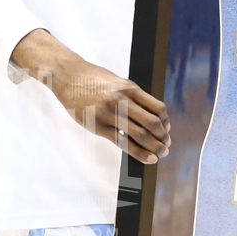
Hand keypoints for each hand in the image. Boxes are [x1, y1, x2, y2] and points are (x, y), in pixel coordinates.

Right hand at [10, 29, 170, 164]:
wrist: (69, 77)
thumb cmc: (95, 80)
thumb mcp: (119, 82)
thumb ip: (133, 97)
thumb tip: (150, 114)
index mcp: (131, 89)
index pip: (157, 108)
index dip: (165, 122)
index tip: (167, 130)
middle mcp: (123, 101)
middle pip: (151, 123)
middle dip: (162, 137)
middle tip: (167, 146)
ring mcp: (110, 114)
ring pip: (139, 134)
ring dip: (154, 147)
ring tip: (161, 154)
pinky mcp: (98, 126)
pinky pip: (122, 142)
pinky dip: (138, 152)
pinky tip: (147, 158)